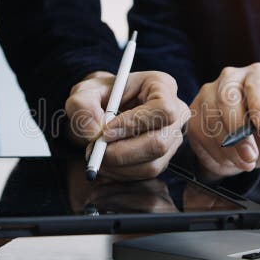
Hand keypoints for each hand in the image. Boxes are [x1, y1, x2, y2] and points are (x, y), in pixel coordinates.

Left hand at [65, 71, 189, 179]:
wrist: (103, 109)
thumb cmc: (99, 95)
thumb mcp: (84, 92)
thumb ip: (83, 105)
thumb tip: (96, 133)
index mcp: (162, 85)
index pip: (162, 109)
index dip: (134, 124)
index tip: (105, 132)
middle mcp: (176, 112)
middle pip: (160, 143)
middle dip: (123, 152)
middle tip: (95, 151)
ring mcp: (173, 138)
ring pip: (152, 164)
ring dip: (118, 166)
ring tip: (95, 155)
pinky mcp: (164, 158)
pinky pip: (146, 174)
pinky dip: (121, 173)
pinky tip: (105, 162)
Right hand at [187, 63, 259, 181]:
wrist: (240, 151)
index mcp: (257, 76)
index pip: (256, 84)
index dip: (259, 104)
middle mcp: (230, 77)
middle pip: (228, 99)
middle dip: (240, 132)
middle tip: (251, 156)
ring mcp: (208, 93)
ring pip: (212, 119)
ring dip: (229, 148)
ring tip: (244, 162)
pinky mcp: (193, 112)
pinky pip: (200, 133)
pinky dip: (216, 152)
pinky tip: (228, 158)